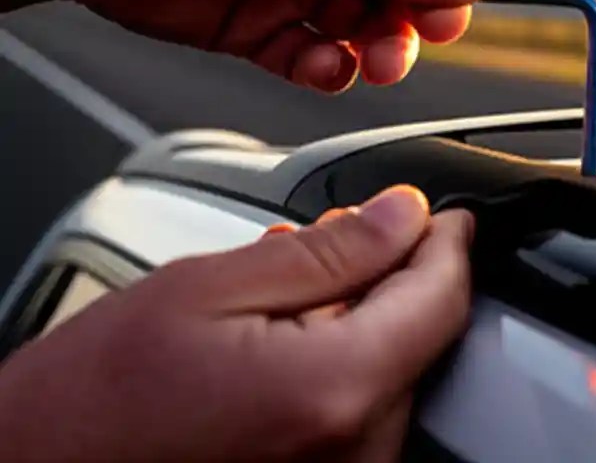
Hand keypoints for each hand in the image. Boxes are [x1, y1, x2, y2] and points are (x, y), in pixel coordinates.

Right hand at [0, 186, 473, 461]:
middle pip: (420, 337)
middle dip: (390, 276)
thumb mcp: (207, 288)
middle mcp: (351, 448)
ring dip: (361, 319)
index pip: (439, 300)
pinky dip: (339, 366)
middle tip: (337, 237)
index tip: (440, 215)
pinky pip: (358, 413)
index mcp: (330, 390)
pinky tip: (283, 340)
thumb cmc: (91, 401)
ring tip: (285, 291)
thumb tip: (402, 216)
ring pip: (391, 371)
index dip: (445, 244)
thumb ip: (327, 253)